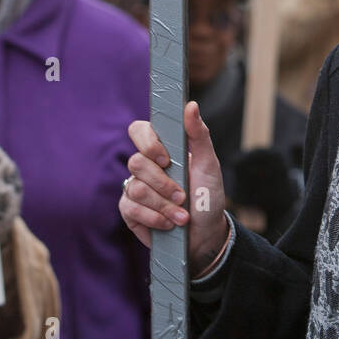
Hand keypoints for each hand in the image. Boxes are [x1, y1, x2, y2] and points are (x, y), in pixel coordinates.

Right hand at [120, 101, 227, 276]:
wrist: (205, 233)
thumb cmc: (207, 195)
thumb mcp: (209, 163)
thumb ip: (199, 134)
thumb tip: (191, 105)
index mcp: (162, 148)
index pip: (139, 130)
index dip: (148, 143)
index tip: (165, 159)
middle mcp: (145, 165)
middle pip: (136, 162)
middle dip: (162, 183)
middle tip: (182, 195)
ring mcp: (134, 186)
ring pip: (135, 187)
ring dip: (162, 204)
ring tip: (181, 215)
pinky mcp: (129, 210)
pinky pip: (131, 208)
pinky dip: (154, 218)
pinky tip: (168, 224)